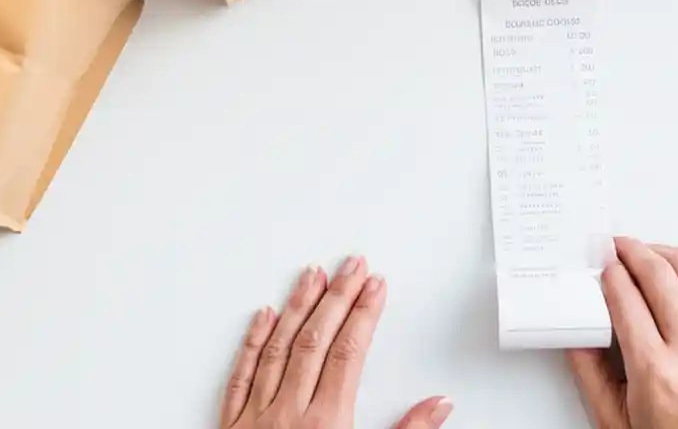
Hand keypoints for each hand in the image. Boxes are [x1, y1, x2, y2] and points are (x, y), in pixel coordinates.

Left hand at [221, 256, 453, 428]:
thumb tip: (437, 405)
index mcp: (326, 425)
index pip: (350, 351)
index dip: (364, 313)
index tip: (376, 285)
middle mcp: (288, 414)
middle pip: (316, 340)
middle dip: (337, 296)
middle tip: (352, 265)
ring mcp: (256, 419)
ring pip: (277, 348)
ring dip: (297, 307)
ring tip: (311, 275)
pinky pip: (240, 375)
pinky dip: (252, 343)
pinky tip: (262, 317)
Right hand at [567, 238, 677, 428]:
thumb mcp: (615, 420)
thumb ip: (589, 374)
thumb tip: (574, 333)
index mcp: (656, 372)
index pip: (626, 299)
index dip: (609, 272)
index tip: (599, 264)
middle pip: (659, 274)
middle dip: (631, 250)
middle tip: (615, 246)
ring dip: (662, 250)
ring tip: (642, 251)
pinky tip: (673, 265)